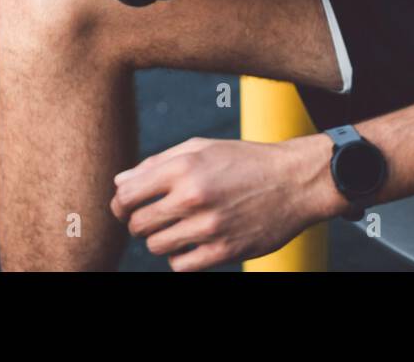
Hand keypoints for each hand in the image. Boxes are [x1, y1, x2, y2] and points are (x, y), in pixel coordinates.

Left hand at [110, 136, 344, 271]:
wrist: (294, 181)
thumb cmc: (244, 161)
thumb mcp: (201, 148)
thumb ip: (157, 163)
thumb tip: (120, 183)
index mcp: (184, 167)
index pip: (127, 195)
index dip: (120, 203)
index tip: (126, 206)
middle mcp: (193, 197)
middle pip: (137, 223)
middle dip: (137, 222)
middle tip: (152, 217)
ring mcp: (208, 227)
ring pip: (155, 246)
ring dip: (159, 239)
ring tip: (177, 228)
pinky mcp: (224, 252)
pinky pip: (180, 266)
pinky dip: (179, 258)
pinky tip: (191, 243)